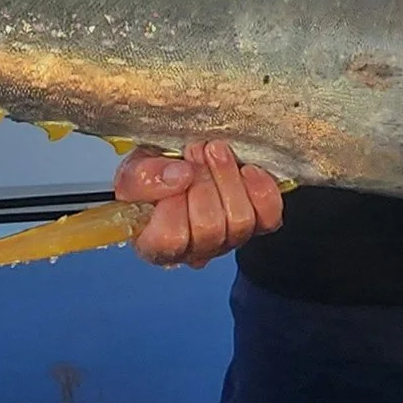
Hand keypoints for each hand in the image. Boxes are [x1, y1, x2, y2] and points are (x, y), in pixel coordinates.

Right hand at [116, 137, 284, 266]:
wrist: (187, 158)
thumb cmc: (156, 172)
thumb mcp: (133, 169)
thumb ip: (143, 177)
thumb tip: (179, 177)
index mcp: (156, 245)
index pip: (170, 240)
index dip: (174, 203)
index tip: (176, 171)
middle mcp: (195, 251)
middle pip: (209, 229)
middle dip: (203, 180)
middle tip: (195, 151)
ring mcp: (228, 240)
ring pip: (240, 221)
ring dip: (227, 177)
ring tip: (214, 151)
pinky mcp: (257, 225)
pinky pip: (269, 216)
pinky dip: (260, 189)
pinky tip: (246, 168)